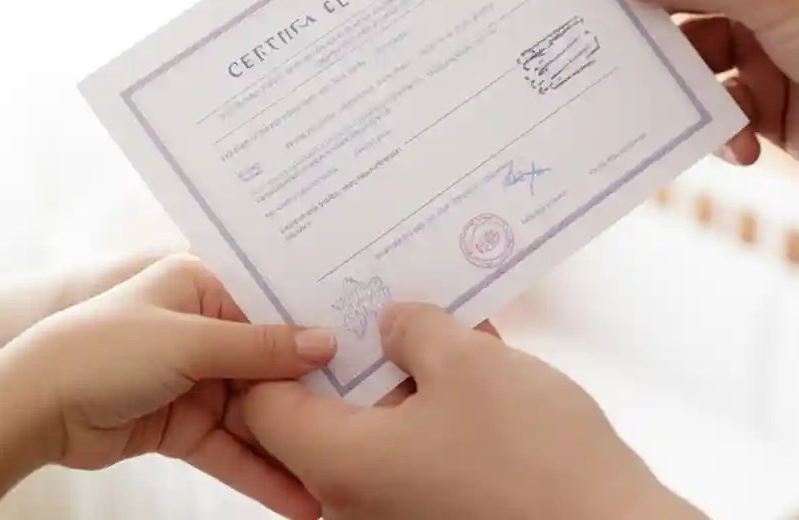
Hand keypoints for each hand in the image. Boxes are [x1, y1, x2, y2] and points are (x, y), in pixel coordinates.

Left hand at [2, 254, 334, 519]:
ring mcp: (195, 379)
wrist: (31, 408)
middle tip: (369, 414)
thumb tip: (326, 343)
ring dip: (292, 443)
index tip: (365, 347)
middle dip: (312, 395)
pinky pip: (233, 448)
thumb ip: (261, 347)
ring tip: (341, 470)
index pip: (273, 305)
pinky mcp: (185, 425)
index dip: (316, 328)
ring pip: (257, 413)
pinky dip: (262, 472)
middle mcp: (204, 327)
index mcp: (203, 284)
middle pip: (272, 364)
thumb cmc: (102, 349)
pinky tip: (299, 497)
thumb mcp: (190, 340)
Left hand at [241, 303, 702, 519]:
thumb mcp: (469, 363)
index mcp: (339, 465)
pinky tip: (480, 368)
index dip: (282, 350)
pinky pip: (420, 459)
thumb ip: (414, 331)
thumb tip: (391, 324)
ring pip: (381, 435)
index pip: (267, 405)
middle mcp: (355, 504)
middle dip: (357, 355)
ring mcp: (399, 519)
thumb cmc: (532, 455)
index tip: (309, 305)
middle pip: (327, 417)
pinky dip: (437, 416)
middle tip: (380, 300)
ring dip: (407, 380)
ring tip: (445, 325)